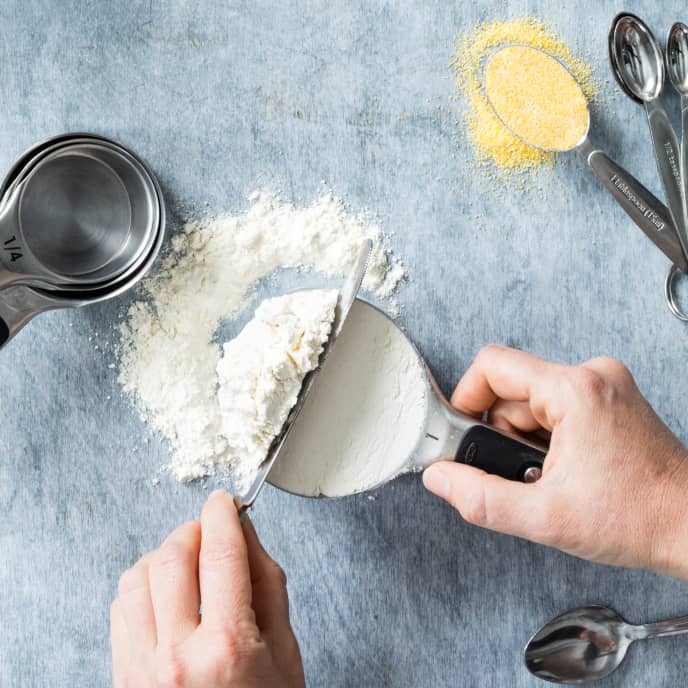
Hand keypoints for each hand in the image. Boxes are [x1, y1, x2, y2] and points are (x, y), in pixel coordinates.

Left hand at [110, 490, 304, 687]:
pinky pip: (120, 607)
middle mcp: (178, 654)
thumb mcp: (286, 651)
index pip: (221, 553)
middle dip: (194, 531)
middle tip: (212, 533)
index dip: (223, 514)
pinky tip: (167, 594)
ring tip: (189, 566)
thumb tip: (246, 533)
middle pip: (172, 556)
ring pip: (137, 576)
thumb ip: (267, 584)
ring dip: (164, 557)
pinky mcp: (122, 676)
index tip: (226, 501)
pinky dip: (142, 585)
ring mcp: (142, 668)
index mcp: (228, 646)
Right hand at [422, 345, 687, 578]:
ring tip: (545, 477)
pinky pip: (555, 407)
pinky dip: (545, 438)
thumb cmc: (639, 518)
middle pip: (511, 388)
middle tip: (516, 472)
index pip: (492, 365)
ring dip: (524, 439)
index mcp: (575, 390)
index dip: (465, 398)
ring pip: (532, 400)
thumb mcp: (546, 518)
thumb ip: (481, 498)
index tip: (463, 433)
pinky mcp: (610, 399)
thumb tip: (441, 478)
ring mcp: (604, 385)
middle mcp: (592, 375)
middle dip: (502, 434)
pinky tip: (560, 470)